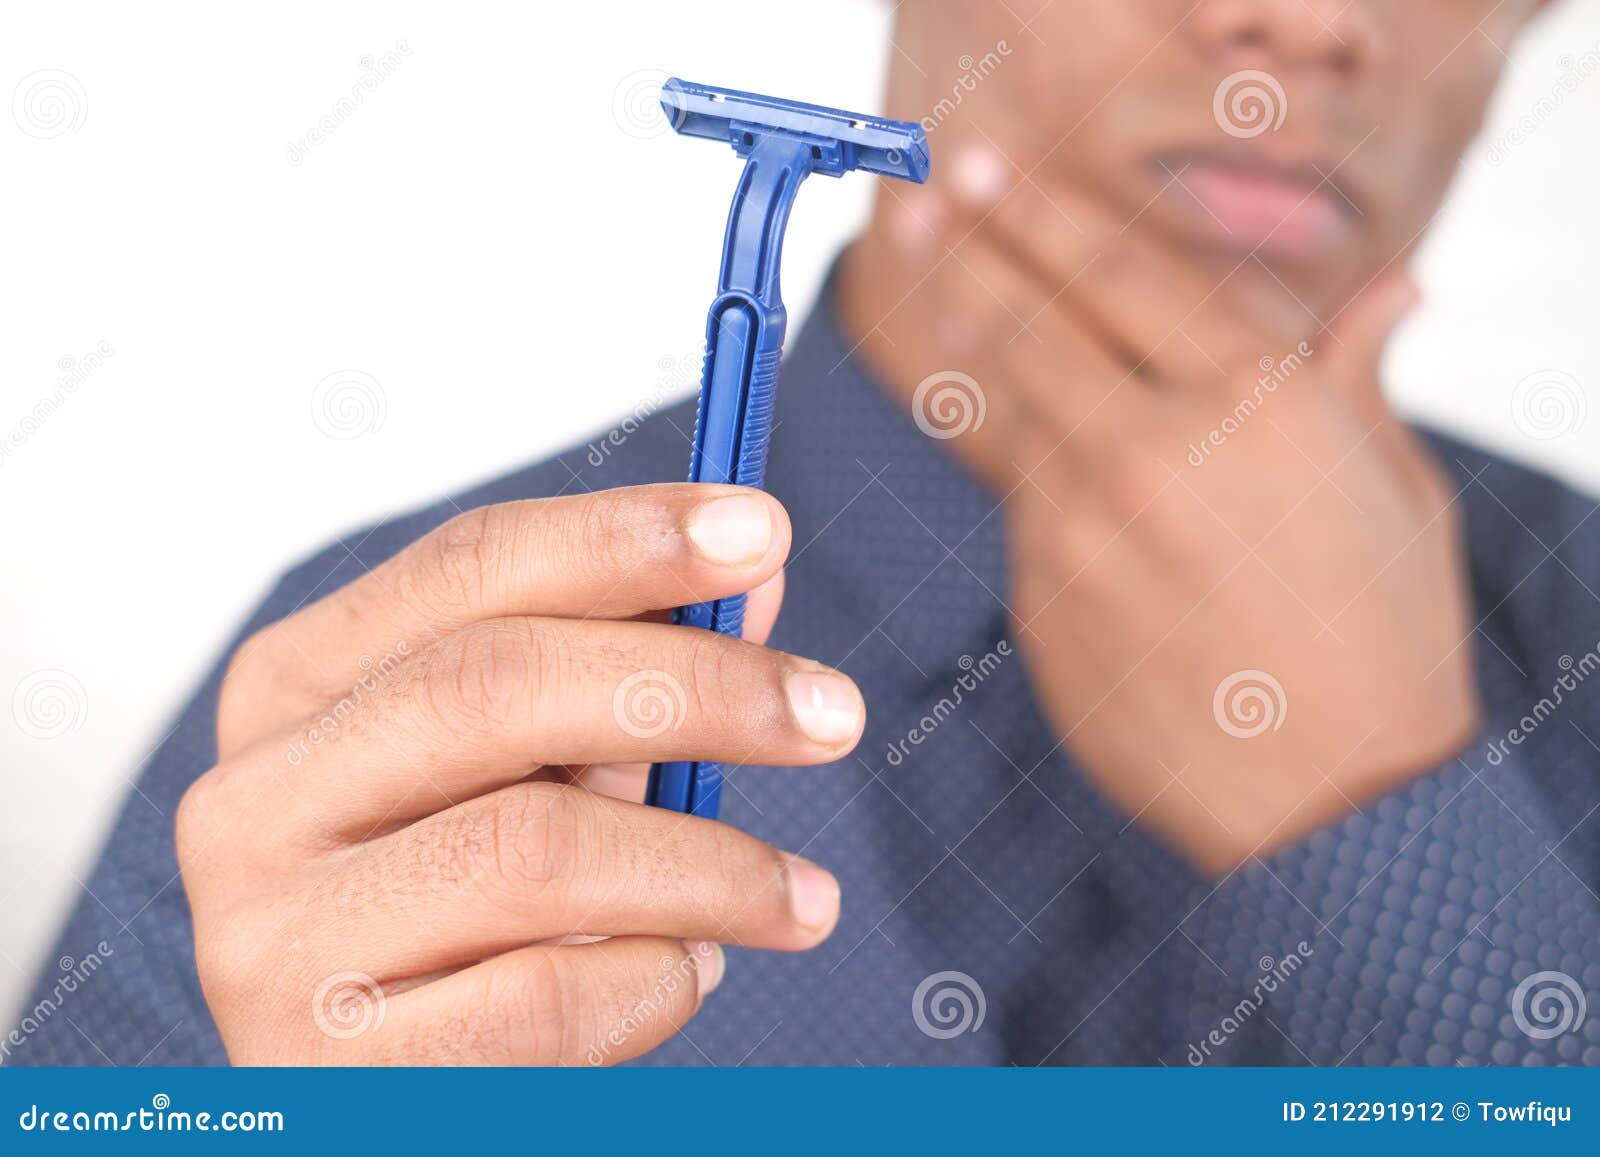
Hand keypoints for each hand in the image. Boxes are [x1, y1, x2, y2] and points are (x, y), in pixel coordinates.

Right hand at [177, 484, 862, 1063]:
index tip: (762, 530)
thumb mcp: (534, 771)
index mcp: (297, 687)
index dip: (624, 538)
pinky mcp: (329, 1074)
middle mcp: (256, 800)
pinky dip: (653, 979)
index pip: (468, 567)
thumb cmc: (460, 909)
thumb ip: (623, 677)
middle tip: (832, 713)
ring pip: (533, 848)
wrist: (373, 1097)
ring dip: (711, 864)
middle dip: (694, 685)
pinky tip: (691, 971)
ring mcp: (273, 941)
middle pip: (495, 685)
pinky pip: (540, 999)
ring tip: (803, 897)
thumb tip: (757, 580)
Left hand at [905, 161, 1480, 873]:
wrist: (1332, 806)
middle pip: (1031, 322)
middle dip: (966, 251)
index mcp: (1254, 402)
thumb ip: (1357, 382)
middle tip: (914, 204)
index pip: (1121, 272)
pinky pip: (1022, 512)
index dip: (1042, 212)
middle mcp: (1153, 449)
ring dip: (971, 353)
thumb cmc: (1382, 645)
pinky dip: (1025, 476)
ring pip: (1007, 416)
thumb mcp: (1395, 494)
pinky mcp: (1040, 598)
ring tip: (933, 295)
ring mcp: (1081, 528)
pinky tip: (1041, 468)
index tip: (985, 173)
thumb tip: (1388, 294)